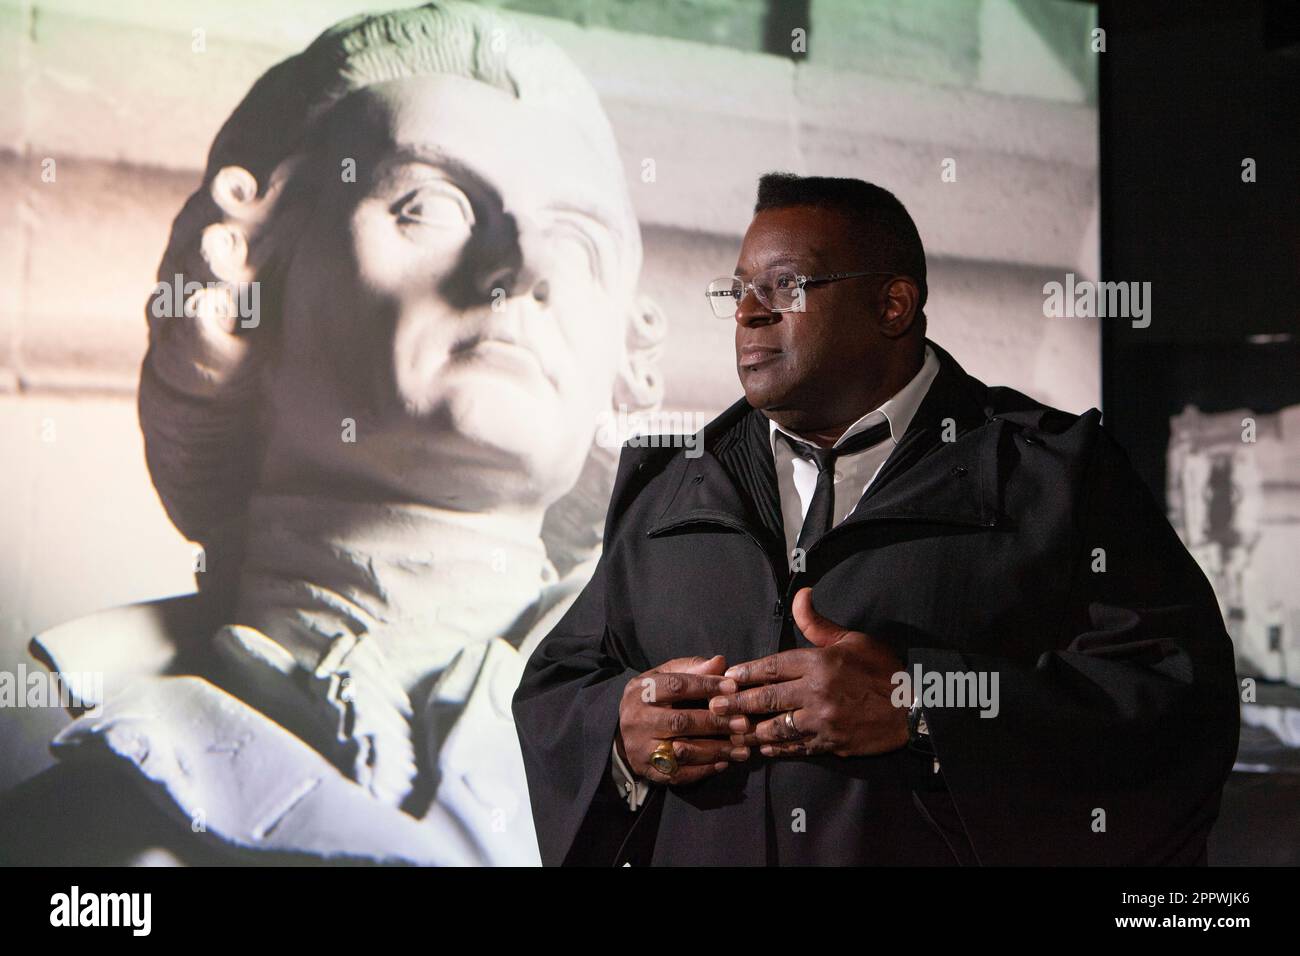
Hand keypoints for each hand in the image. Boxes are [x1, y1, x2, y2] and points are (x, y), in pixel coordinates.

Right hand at [617, 655, 751, 784]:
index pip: (675, 686)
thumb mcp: (664, 676)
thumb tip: (721, 661)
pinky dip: (704, 770)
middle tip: (743, 723)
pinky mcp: (647, 770)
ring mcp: (640, 747)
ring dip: (715, 750)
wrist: (622, 733)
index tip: (734, 687)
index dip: (706, 686)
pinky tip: (724, 763)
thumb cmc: (653, 699)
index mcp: (640, 691)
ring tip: (742, 748)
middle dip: (715, 723)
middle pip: (680, 721)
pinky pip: (679, 774)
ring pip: (681, 751)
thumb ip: (692, 668)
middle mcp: (637, 719)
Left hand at [710, 588, 908, 757]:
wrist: (915, 708)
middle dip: (737, 703)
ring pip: (776, 727)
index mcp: (820, 662)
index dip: (745, 673)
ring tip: (733, 731)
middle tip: (715, 706)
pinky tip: (763, 749)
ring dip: (752, 730)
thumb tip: (801, 594)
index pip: (772, 666)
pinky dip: (777, 749)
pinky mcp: (831, 743)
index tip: (727, 677)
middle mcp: (816, 691)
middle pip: (766, 698)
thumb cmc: (883, 670)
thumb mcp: (852, 639)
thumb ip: (818, 623)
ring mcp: (823, 720)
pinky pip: (795, 747)